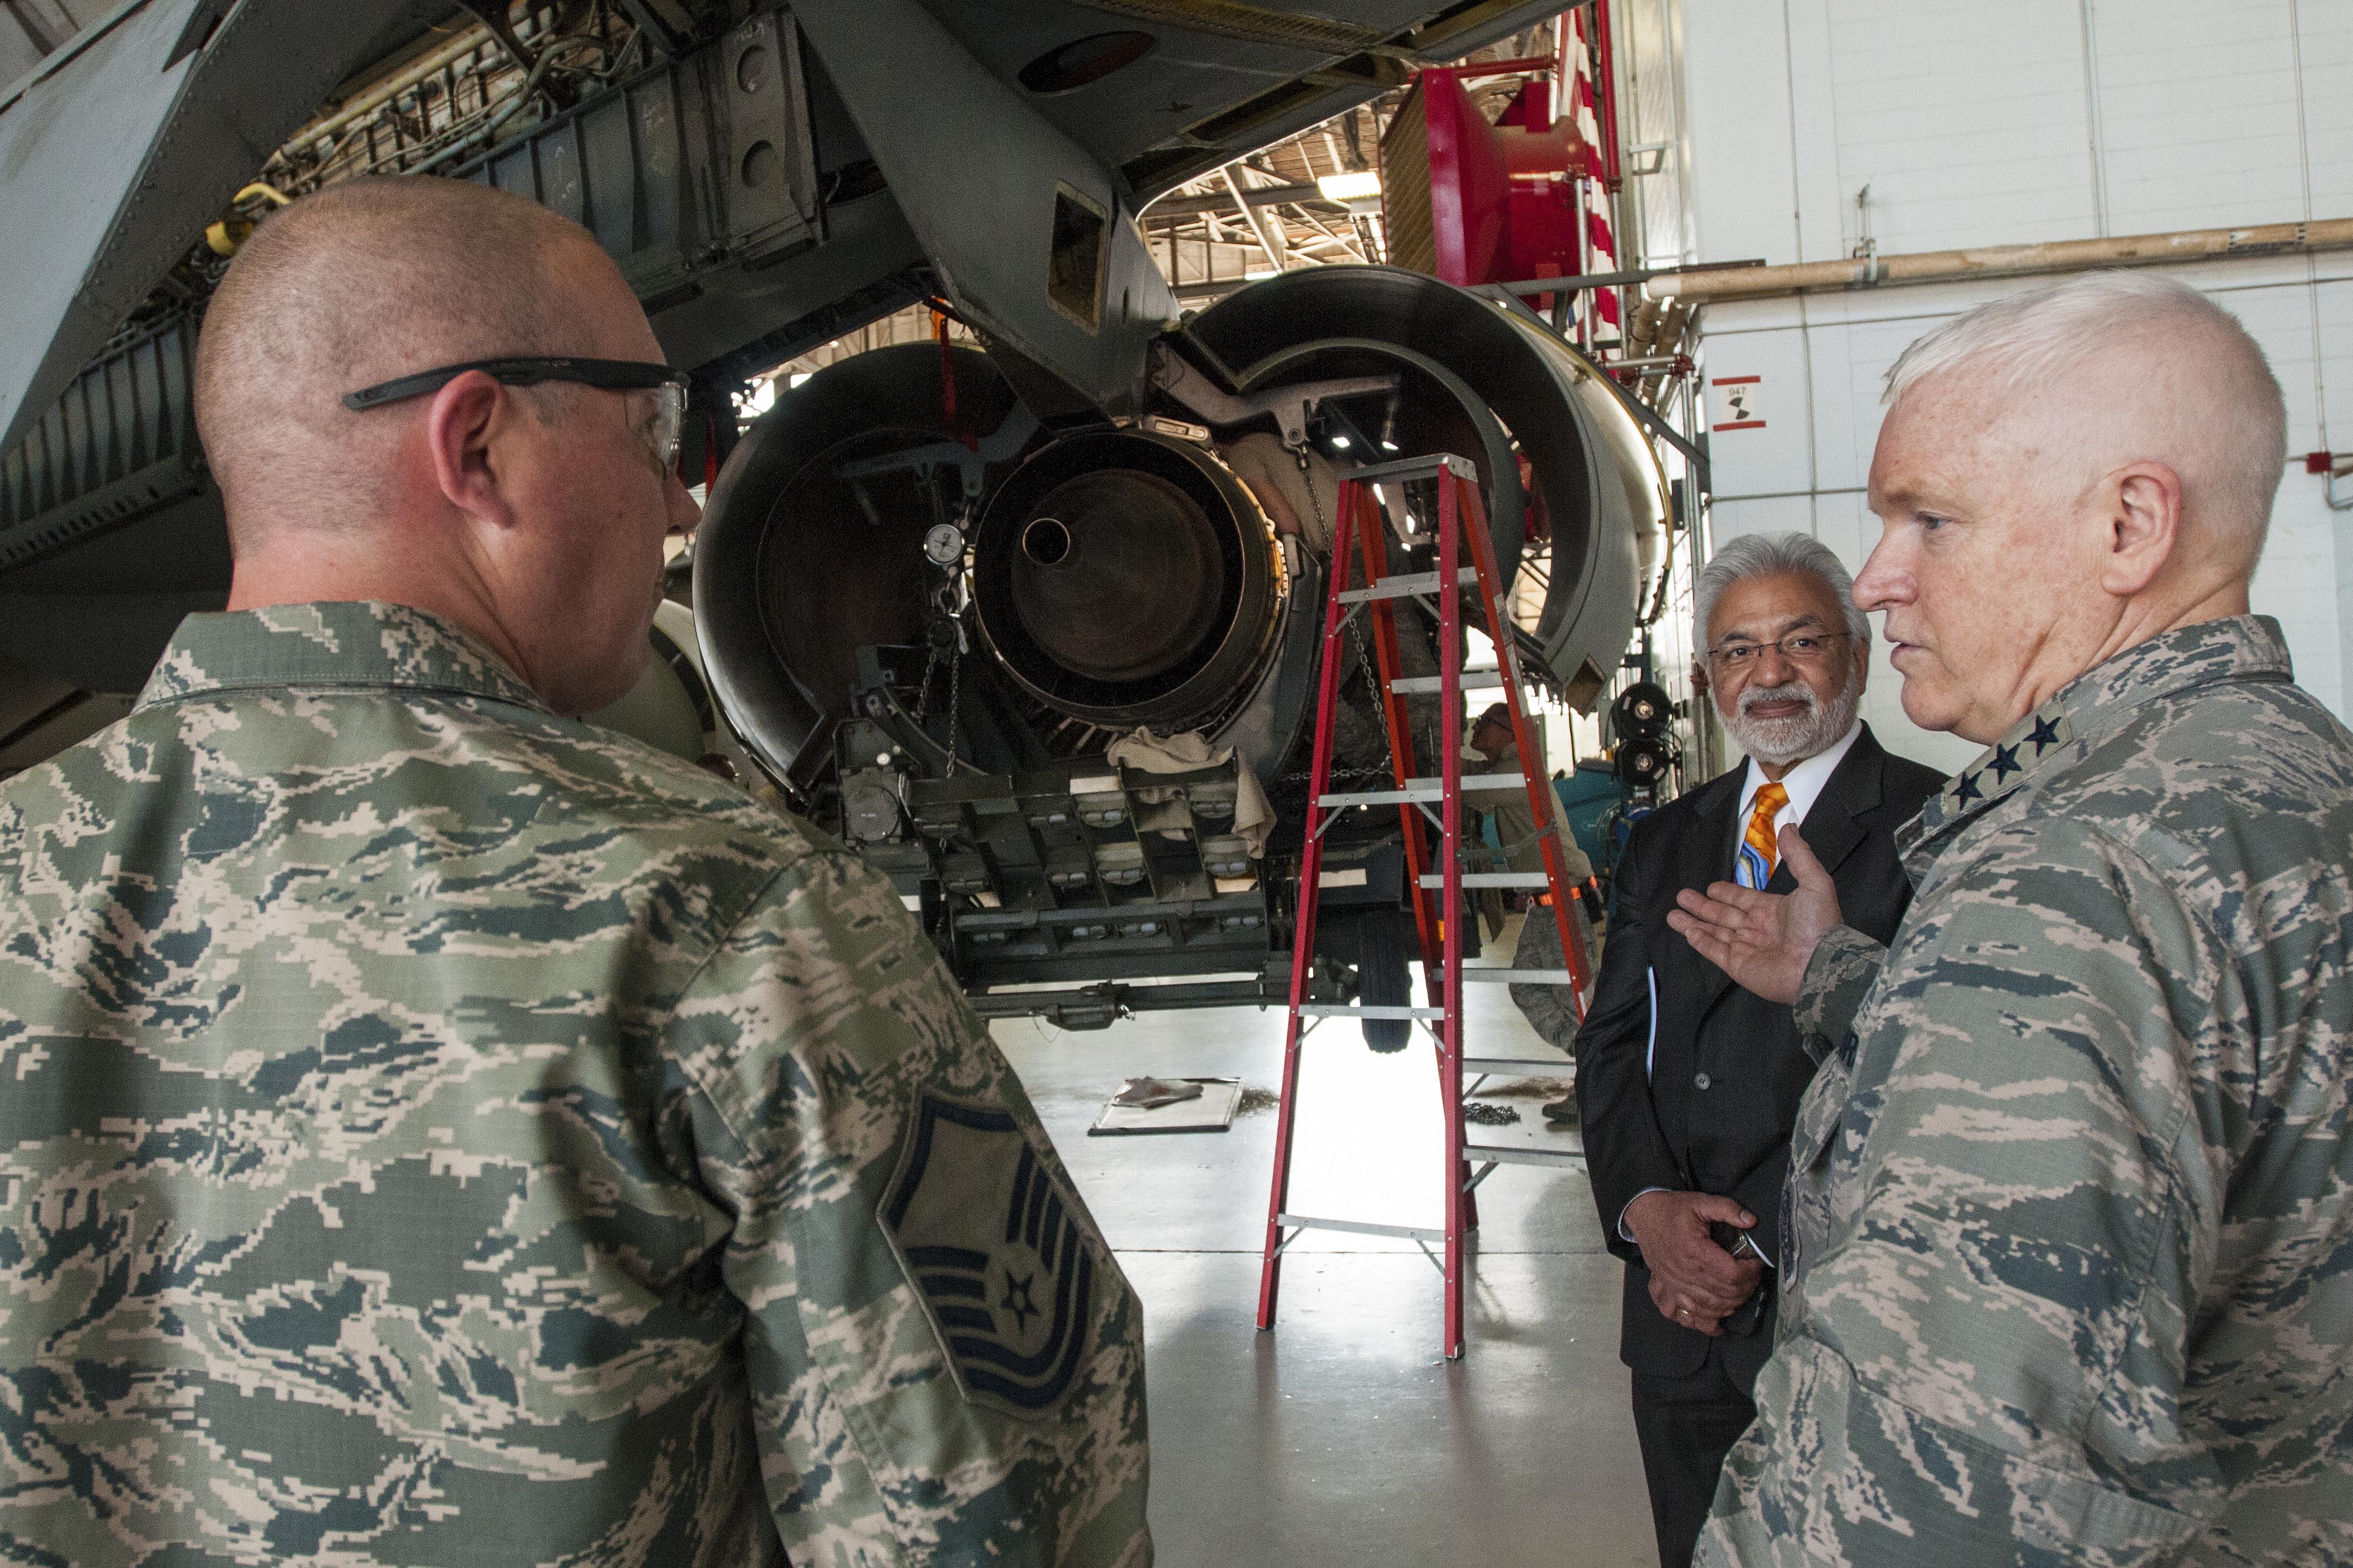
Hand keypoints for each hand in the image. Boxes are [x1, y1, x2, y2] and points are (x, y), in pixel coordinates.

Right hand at [1625, 1191, 1762, 1335]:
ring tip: (1740, 1293)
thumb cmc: (1672, 1209)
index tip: (1756, 1263)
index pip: (1731, 1274)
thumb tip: (1751, 1221)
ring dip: (1730, 1306)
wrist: (1643, 1214)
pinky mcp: (1667, 1290)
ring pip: (1709, 1309)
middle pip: (1724, 1294)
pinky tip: (1716, 1322)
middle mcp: (1684, 1273)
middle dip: (1746, 1288)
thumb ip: (1727, 1208)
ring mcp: (1674, 1285)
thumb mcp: (1701, 1202)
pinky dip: (1701, 1323)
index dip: (1750, 1272)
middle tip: (1752, 1276)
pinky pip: (1683, 1316)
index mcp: (1695, 1251)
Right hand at [1663, 823, 1843, 1005]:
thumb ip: (1799, 855)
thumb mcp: (1815, 882)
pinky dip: (1701, 942)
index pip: (1743, 899)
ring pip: (1714, 933)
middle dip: (1702, 906)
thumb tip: (1789, 827)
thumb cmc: (1819, 925)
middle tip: (1682, 895)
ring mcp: (1747, 949)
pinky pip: (1715, 952)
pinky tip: (1688, 931)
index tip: (1711, 887)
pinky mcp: (1739, 967)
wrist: (1820, 964)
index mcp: (1773, 911)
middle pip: (1723, 915)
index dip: (1726, 893)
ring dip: (1694, 923)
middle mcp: (1758, 929)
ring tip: (1673, 915)